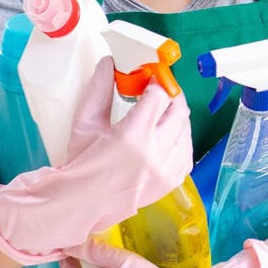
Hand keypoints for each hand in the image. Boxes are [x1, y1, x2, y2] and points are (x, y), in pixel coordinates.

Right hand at [0, 57, 192, 264]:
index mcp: (133, 135)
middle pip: (178, 109)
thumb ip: (99, 89)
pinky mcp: (171, 182)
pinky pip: (186, 151)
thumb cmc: (81, 163)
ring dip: (176, 115)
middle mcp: (155, 153)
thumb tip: (108, 62)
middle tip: (156, 90)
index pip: (159, 95)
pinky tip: (166, 135)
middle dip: (169, 94)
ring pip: (186, 129)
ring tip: (159, 113)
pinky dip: (180, 139)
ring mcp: (166, 170)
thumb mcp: (85, 122)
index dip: (155, 81)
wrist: (81, 204)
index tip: (148, 77)